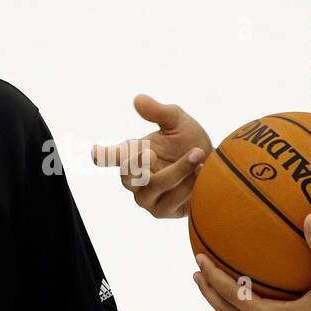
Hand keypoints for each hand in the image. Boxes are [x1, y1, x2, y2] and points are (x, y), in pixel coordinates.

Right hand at [91, 94, 211, 218]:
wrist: (215, 166)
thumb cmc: (190, 142)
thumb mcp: (178, 121)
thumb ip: (159, 112)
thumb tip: (138, 100)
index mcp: (131, 154)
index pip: (111, 156)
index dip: (101, 156)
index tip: (95, 153)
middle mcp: (134, 179)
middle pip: (127, 175)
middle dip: (138, 164)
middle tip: (152, 152)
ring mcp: (146, 198)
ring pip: (153, 187)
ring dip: (177, 170)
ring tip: (198, 155)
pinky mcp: (163, 211)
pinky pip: (170, 200)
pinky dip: (186, 185)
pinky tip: (199, 172)